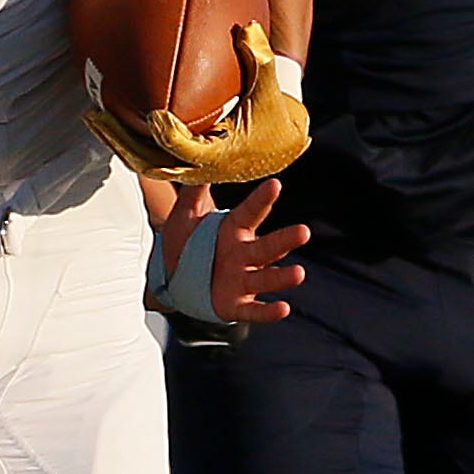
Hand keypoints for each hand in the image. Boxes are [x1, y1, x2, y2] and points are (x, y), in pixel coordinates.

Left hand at [95, 24, 307, 184]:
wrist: (280, 145)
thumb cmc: (274, 115)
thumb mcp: (269, 88)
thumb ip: (260, 58)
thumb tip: (248, 28)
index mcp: (220, 156)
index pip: (186, 149)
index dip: (168, 135)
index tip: (153, 116)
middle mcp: (198, 169)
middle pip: (149, 163)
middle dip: (121, 142)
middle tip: (95, 117)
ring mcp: (186, 171)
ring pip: (143, 163)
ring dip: (117, 143)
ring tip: (92, 118)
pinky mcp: (180, 165)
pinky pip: (147, 156)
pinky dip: (128, 141)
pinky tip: (109, 118)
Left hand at [155, 182, 307, 325]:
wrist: (169, 280)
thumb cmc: (184, 243)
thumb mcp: (184, 216)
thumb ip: (193, 192)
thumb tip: (200, 162)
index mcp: (234, 230)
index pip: (251, 213)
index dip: (262, 200)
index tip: (275, 184)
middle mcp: (243, 254)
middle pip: (267, 247)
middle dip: (285, 240)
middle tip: (304, 231)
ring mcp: (242, 280)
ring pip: (265, 277)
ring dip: (282, 277)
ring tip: (299, 273)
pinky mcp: (236, 305)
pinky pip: (254, 310)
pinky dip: (268, 312)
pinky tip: (284, 309)